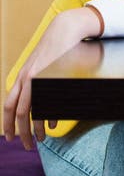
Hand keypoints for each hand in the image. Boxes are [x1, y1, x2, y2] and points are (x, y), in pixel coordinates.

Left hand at [3, 8, 100, 148]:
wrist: (65, 30)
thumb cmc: (53, 50)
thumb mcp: (39, 67)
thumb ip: (34, 84)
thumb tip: (36, 106)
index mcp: (21, 78)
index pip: (8, 106)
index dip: (7, 124)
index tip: (10, 138)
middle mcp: (26, 79)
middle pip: (19, 113)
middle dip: (22, 133)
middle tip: (27, 146)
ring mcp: (39, 77)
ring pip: (32, 111)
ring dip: (36, 129)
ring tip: (41, 139)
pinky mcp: (52, 76)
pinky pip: (48, 102)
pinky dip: (49, 116)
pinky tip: (52, 125)